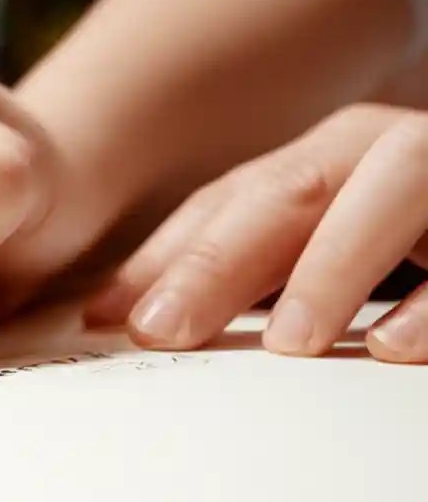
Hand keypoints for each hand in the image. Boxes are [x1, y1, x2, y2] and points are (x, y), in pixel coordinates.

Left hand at [85, 104, 427, 362]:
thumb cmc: (415, 232)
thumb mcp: (330, 239)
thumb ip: (256, 267)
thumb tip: (122, 311)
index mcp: (327, 156)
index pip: (229, 200)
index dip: (163, 254)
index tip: (105, 317)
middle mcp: (382, 152)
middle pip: (285, 192)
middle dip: (216, 261)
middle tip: (160, 331)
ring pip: (386, 189)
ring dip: (333, 266)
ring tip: (287, 343)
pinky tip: (394, 349)